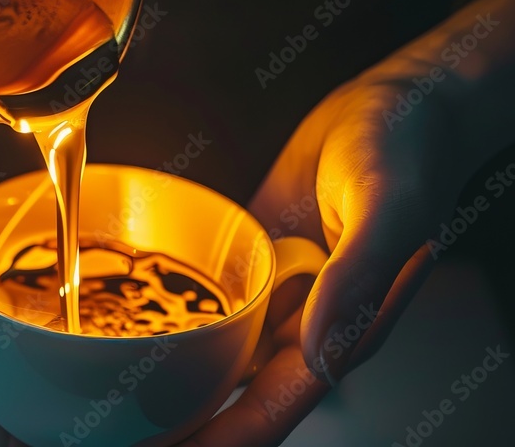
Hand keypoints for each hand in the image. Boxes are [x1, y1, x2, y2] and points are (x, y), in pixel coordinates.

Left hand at [0, 0, 514, 446]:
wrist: (395, 102)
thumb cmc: (409, 149)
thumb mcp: (389, 205)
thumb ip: (358, 279)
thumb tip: (323, 355)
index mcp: (341, 328)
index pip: (273, 406)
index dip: (221, 438)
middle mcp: (302, 321)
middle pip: (233, 393)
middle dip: (177, 422)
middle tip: (112, 430)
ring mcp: (272, 291)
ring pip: (213, 351)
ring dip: (165, 377)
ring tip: (105, 396)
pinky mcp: (249, 256)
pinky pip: (206, 295)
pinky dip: (170, 316)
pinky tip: (126, 325)